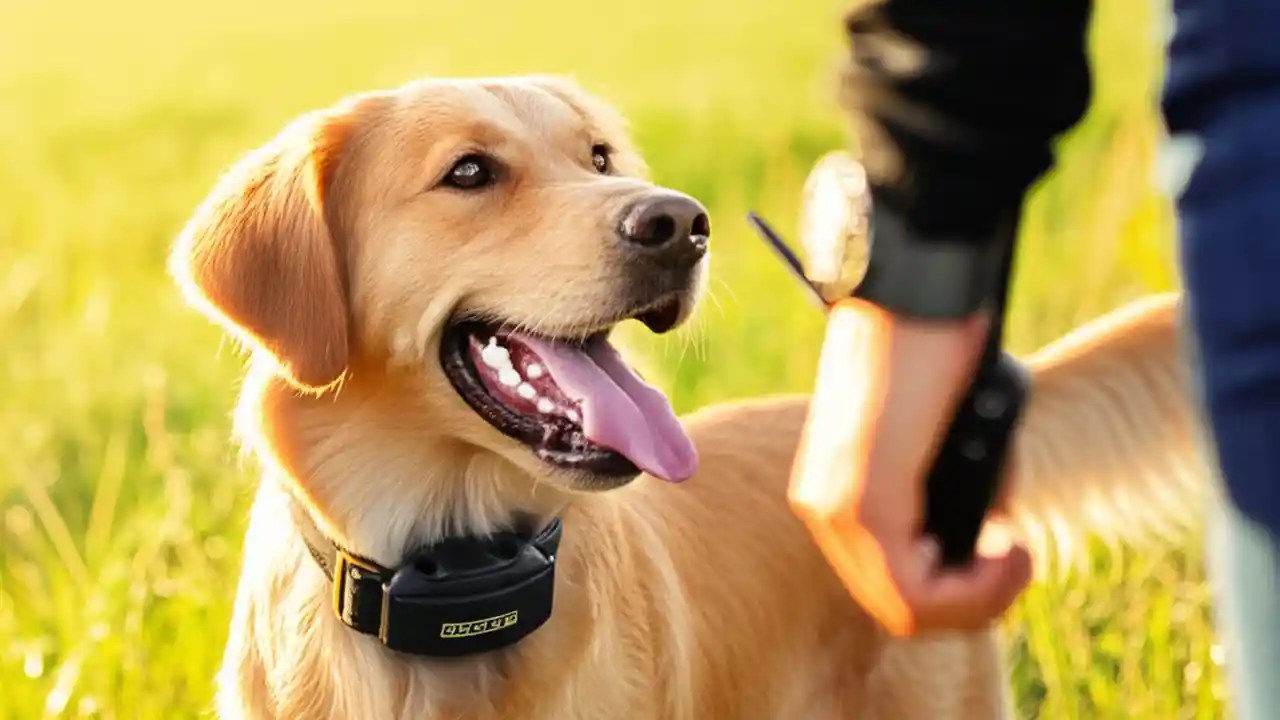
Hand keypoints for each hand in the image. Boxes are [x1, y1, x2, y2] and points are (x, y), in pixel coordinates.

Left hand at [788, 298, 1031, 635]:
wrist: (914, 292)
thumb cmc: (932, 344)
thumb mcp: (936, 429)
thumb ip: (943, 484)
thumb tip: (983, 528)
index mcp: (834, 487)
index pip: (887, 578)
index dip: (957, 585)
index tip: (1002, 547)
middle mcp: (822, 504)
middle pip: (897, 603)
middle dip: (975, 597)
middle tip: (1017, 556)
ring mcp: (836, 508)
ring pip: (907, 608)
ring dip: (981, 597)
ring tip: (1017, 554)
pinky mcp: (862, 503)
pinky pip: (914, 594)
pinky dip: (977, 590)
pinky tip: (1010, 552)